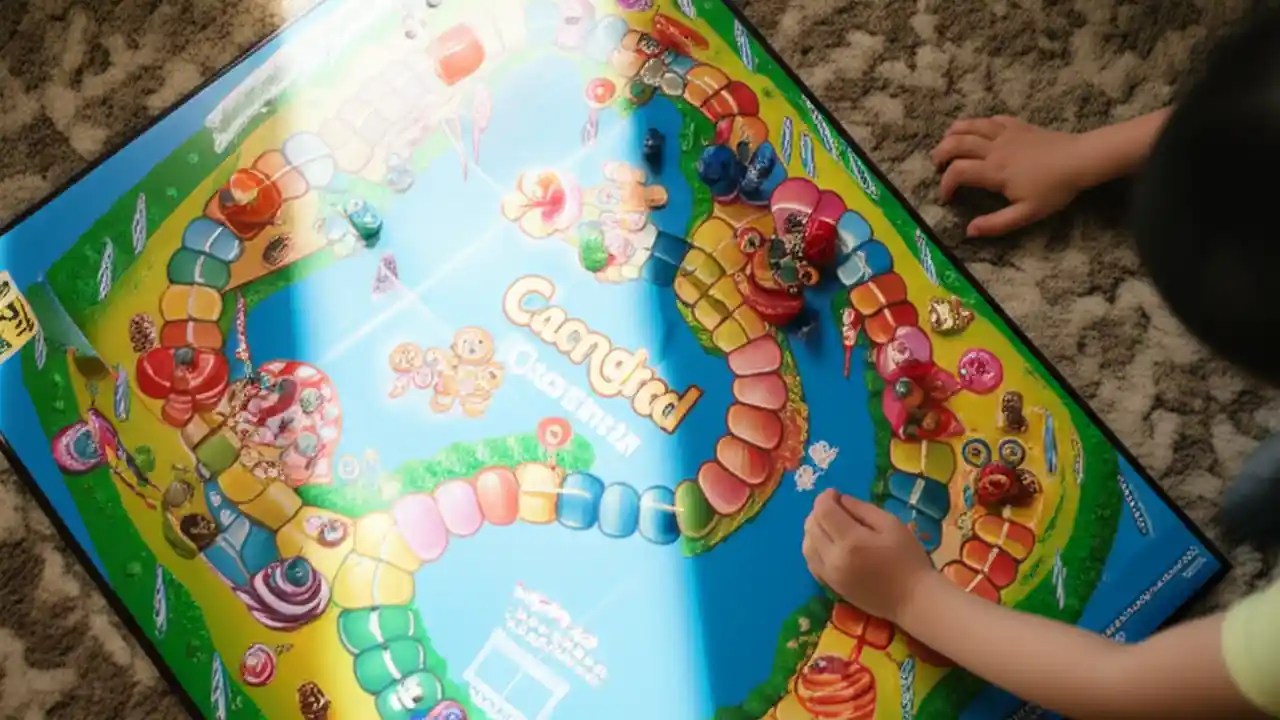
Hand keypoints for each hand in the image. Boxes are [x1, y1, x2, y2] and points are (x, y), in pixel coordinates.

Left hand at [802, 489, 935, 622]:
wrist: (913, 600)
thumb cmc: (908, 559)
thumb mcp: (892, 525)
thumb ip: (863, 509)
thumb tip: (841, 500)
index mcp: (850, 541)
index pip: (823, 512)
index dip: (825, 497)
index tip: (836, 493)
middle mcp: (833, 559)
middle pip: (811, 527)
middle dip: (818, 511)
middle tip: (835, 507)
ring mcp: (830, 576)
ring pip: (806, 545)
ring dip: (813, 530)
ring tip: (830, 524)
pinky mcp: (831, 587)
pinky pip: (811, 563)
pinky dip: (813, 548)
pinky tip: (827, 544)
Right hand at [931, 116, 1085, 237]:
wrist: (1081, 160)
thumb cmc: (1054, 189)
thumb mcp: (1026, 214)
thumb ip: (996, 224)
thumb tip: (969, 231)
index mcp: (994, 171)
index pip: (957, 172)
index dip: (945, 185)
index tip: (946, 198)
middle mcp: (994, 149)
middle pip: (956, 143)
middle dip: (940, 153)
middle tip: (937, 165)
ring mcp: (1006, 134)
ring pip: (970, 125)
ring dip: (953, 132)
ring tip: (946, 142)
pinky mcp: (1018, 126)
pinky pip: (992, 120)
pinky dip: (979, 124)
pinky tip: (978, 132)